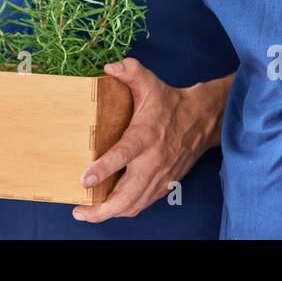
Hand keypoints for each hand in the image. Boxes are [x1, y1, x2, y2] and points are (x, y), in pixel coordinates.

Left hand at [71, 58, 222, 223]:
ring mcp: (160, 176)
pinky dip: (125, 209)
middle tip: (79, 211)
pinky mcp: (164, 185)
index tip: (84, 179)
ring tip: (88, 213)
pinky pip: (142, 204)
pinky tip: (109, 208)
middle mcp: (153, 161)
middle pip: (127, 194)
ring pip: (134, 204)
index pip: (123, 155)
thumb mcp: (150, 82)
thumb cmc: (170, 103)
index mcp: (145, 136)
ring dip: (111, 213)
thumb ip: (130, 71)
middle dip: (102, 209)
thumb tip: (109, 67)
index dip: (103, 169)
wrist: (202, 120)